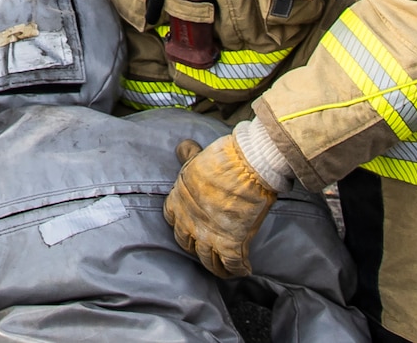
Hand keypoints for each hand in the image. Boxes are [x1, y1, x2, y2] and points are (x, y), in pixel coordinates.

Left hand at [164, 135, 277, 277]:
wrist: (245, 167)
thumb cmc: (222, 159)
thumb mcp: (197, 156)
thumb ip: (188, 155)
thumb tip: (183, 147)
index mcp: (179, 200)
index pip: (171, 219)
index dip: (181, 223)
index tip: (190, 225)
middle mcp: (189, 221)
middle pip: (186, 243)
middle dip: (195, 247)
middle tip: (208, 247)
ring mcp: (209, 235)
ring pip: (207, 260)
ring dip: (215, 264)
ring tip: (224, 267)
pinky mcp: (230, 244)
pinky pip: (231, 266)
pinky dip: (237, 270)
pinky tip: (244, 270)